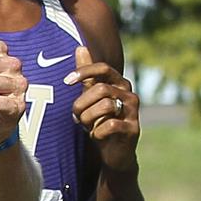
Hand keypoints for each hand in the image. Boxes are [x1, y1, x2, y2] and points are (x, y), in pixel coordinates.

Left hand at [65, 45, 139, 172]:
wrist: (114, 152)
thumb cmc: (101, 121)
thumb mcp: (92, 98)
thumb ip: (88, 76)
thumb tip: (80, 47)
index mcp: (119, 83)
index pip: (103, 68)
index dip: (84, 72)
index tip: (66, 81)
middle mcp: (130, 94)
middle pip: (100, 89)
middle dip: (82, 103)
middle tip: (75, 116)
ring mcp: (134, 112)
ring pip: (105, 106)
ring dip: (88, 118)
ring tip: (86, 126)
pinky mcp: (134, 130)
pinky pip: (110, 125)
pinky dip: (97, 131)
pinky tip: (96, 136)